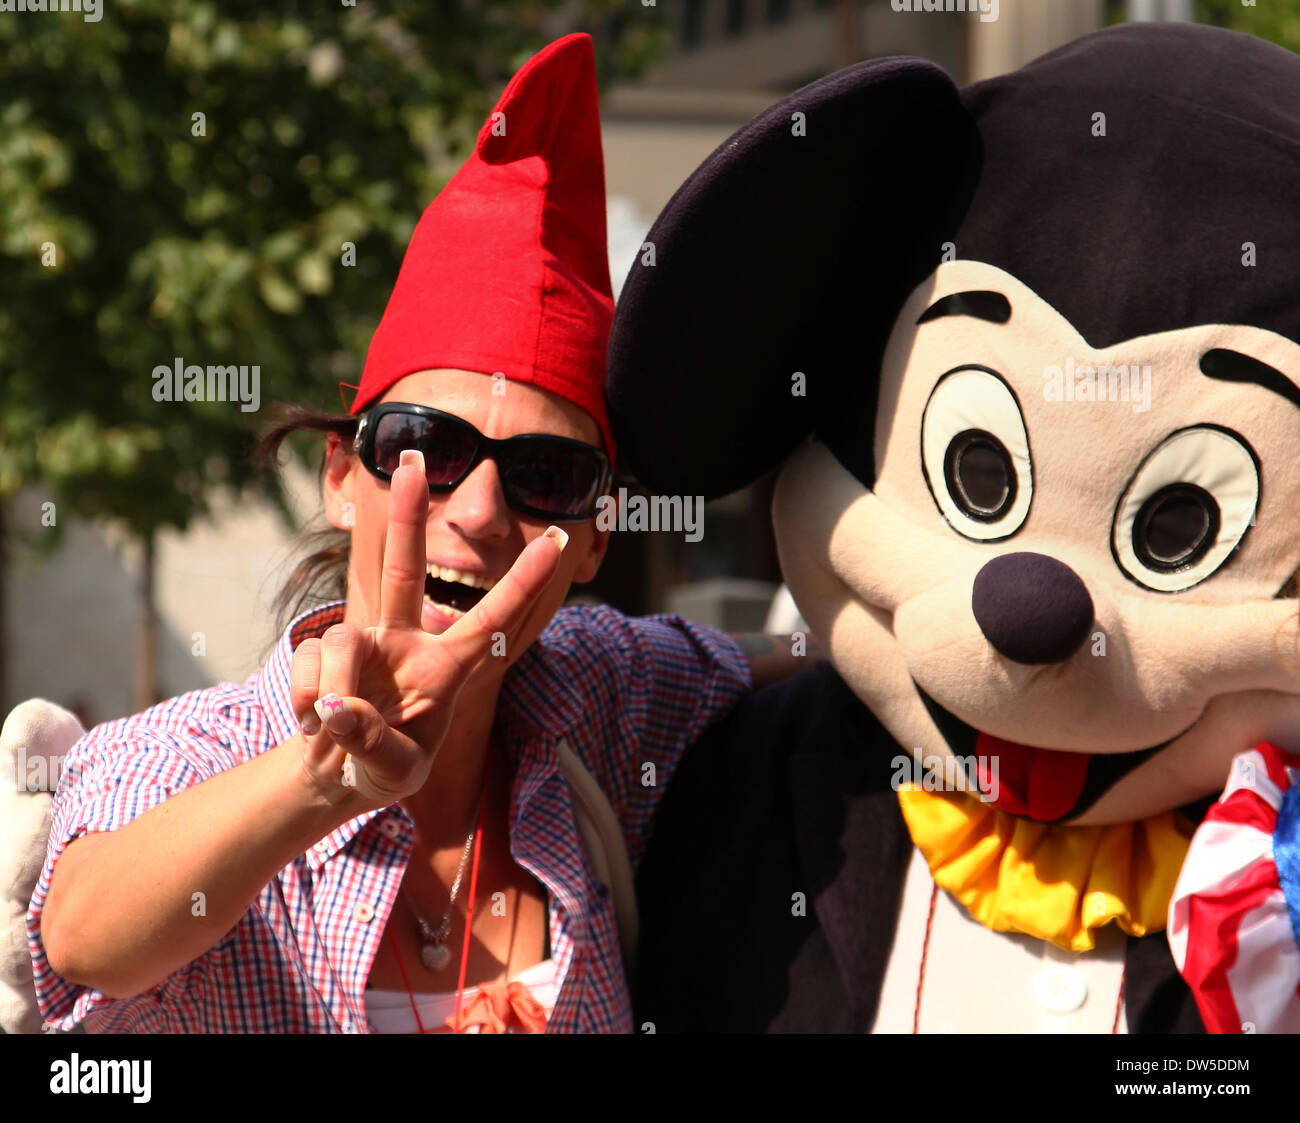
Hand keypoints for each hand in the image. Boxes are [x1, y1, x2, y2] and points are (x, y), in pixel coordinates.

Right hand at [291, 449, 566, 808]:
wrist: (337, 776)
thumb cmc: (386, 768)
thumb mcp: (395, 773)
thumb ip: (375, 745)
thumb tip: (338, 705)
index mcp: (447, 667)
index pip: (493, 620)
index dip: (524, 581)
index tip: (558, 539)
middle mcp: (405, 641)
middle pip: (405, 568)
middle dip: (406, 514)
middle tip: (412, 459)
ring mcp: (362, 643)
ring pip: (342, 639)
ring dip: (333, 685)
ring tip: (329, 727)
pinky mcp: (321, 653)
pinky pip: (307, 663)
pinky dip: (305, 699)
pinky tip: (311, 726)